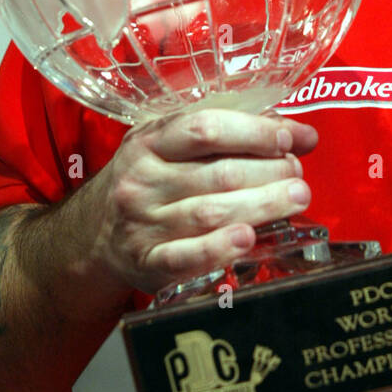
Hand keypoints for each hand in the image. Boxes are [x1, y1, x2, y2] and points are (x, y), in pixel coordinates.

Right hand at [77, 108, 317, 294]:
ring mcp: (143, 223)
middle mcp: (143, 179)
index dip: (254, 133)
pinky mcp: (146, 263)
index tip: (290, 139)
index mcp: (151, 141)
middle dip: (269, 172)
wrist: (91, 234)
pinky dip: (217, 250)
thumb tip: (300, 135)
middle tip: (299, 175)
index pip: (206, 128)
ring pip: (209, 212)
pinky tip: (246, 240)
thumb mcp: (174, 145)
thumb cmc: (149, 180)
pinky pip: (183, 258)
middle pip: (218, 173)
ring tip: (295, 198)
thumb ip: (232, 135)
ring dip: (261, 205)